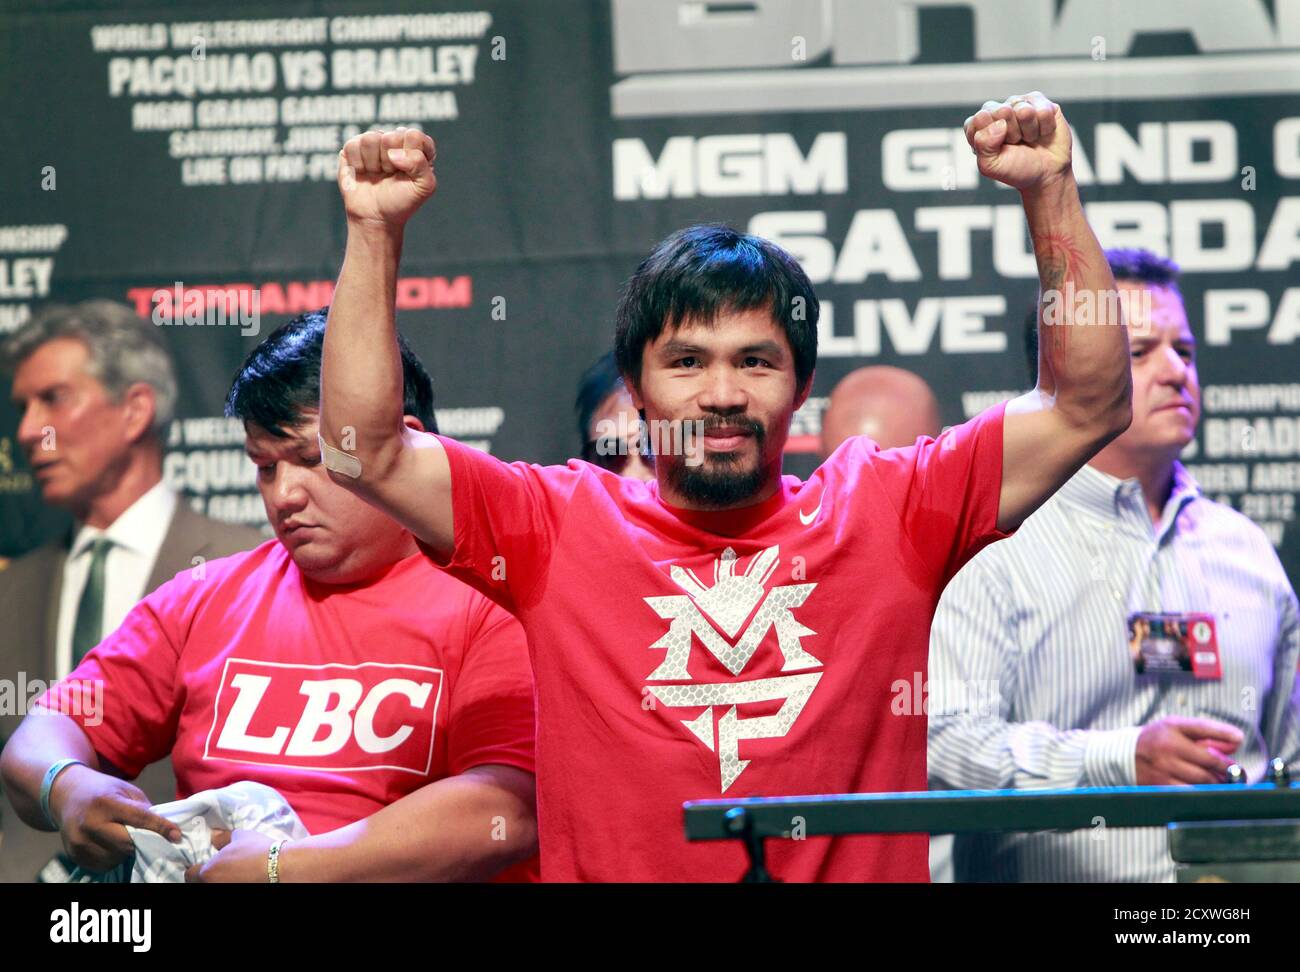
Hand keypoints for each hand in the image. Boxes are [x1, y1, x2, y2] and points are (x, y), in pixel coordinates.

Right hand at [51, 765, 180, 872]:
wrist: (67, 795)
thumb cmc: (103, 790)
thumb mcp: (127, 790)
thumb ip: (144, 809)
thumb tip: (164, 829)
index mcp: (106, 802)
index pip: (138, 819)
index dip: (160, 828)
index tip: (176, 836)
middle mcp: (89, 823)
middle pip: (127, 843)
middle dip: (143, 842)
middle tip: (150, 838)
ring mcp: (79, 842)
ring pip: (116, 857)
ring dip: (127, 852)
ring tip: (125, 837)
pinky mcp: (74, 855)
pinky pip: (102, 865)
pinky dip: (113, 858)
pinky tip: (111, 844)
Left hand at [185, 829, 274, 882]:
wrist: (278, 866)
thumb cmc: (257, 850)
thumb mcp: (240, 836)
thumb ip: (222, 838)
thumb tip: (213, 837)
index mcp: (208, 872)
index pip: (190, 875)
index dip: (195, 869)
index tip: (202, 865)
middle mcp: (212, 886)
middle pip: (200, 884)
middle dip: (205, 878)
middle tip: (216, 871)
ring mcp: (223, 891)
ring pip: (212, 887)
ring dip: (218, 881)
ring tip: (228, 876)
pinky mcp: (235, 895)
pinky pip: (227, 887)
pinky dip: (230, 883)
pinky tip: (239, 879)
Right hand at [338, 127, 436, 228]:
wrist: (376, 217)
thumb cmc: (402, 201)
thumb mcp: (424, 187)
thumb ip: (420, 164)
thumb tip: (393, 153)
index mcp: (417, 146)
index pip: (414, 135)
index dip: (409, 156)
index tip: (409, 173)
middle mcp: (395, 140)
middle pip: (391, 137)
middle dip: (390, 162)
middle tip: (391, 175)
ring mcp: (374, 141)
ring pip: (370, 139)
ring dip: (374, 163)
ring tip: (377, 173)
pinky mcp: (353, 147)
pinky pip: (353, 145)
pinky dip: (358, 164)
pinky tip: (363, 172)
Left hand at [964, 91, 1070, 191]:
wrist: (1047, 173)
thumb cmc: (1016, 168)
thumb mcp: (991, 166)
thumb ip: (983, 145)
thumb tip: (998, 123)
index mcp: (980, 125)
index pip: (978, 119)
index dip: (991, 136)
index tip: (998, 148)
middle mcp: (998, 111)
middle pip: (1002, 112)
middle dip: (1012, 134)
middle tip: (1016, 143)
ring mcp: (1019, 103)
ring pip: (1024, 111)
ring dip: (1029, 131)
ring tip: (1029, 139)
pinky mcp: (1040, 101)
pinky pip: (1044, 111)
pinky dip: (1045, 128)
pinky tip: (1042, 133)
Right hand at [1135, 716, 1243, 785]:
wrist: (1124, 755)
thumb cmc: (1157, 740)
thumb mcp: (1176, 728)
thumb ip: (1206, 733)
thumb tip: (1236, 741)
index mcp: (1172, 727)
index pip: (1203, 728)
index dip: (1224, 733)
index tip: (1240, 738)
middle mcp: (1168, 746)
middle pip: (1209, 760)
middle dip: (1227, 768)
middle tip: (1236, 772)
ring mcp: (1164, 767)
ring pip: (1202, 779)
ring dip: (1218, 782)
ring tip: (1222, 782)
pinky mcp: (1161, 784)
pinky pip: (1190, 792)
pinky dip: (1203, 792)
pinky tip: (1208, 790)